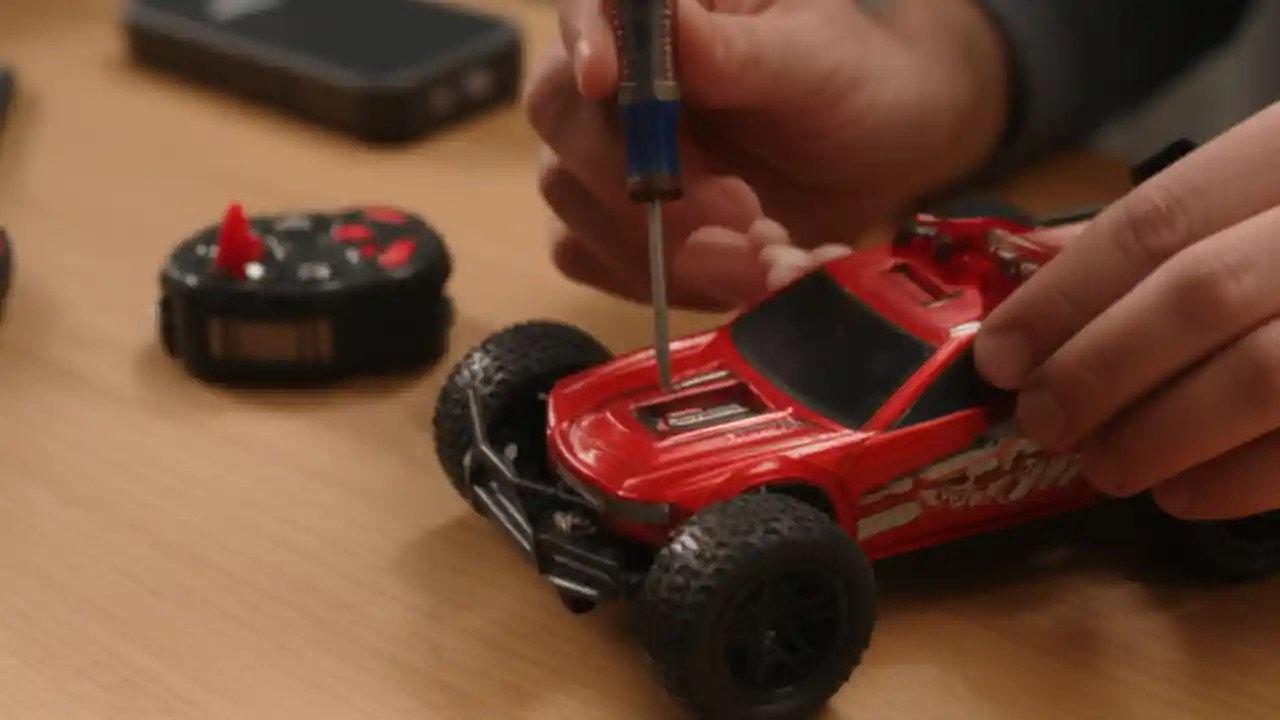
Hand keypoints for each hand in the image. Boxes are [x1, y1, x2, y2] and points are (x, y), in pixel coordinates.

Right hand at [528, 0, 1010, 309]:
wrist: (880, 163)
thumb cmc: (849, 86)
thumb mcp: (812, 61)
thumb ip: (737, 52)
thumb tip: (669, 21)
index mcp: (661, 15)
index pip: (586, 8)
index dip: (581, 41)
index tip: (605, 82)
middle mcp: (612, 79)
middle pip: (559, 116)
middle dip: (642, 175)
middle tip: (742, 210)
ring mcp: (600, 155)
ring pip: (569, 197)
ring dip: (659, 239)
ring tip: (761, 246)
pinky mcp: (608, 227)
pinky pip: (588, 256)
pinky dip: (654, 277)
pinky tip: (729, 270)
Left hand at [974, 103, 1279, 519]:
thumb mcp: (1255, 196)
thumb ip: (1161, 235)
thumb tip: (1031, 285)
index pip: (1157, 222)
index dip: (1061, 296)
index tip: (998, 358)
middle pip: (1199, 294)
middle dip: (1098, 368)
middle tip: (1040, 422)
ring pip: (1262, 374)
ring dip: (1159, 432)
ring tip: (1102, 466)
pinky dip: (1237, 480)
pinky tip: (1178, 495)